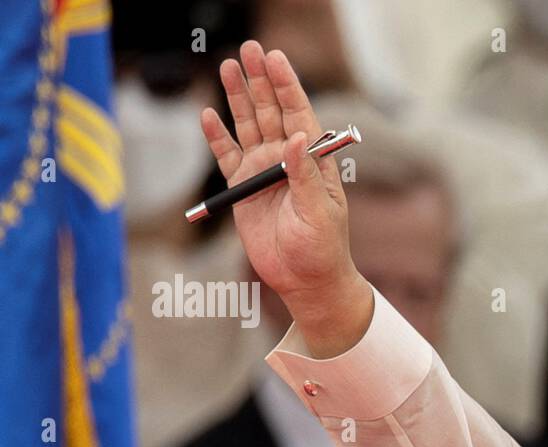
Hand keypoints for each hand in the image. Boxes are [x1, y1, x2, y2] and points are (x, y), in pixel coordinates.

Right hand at [201, 41, 372, 356]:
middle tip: (249, 48)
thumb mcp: (319, 213)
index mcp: (312, 161)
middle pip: (271, 112)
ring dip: (238, 97)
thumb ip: (306, 176)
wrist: (305, 280)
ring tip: (228, 66)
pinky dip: (217, 137)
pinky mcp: (243, 189)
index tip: (275, 58)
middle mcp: (287, 160)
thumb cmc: (322, 249)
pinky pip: (226, 157)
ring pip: (248, 126)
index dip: (287, 85)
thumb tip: (299, 137)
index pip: (299, 114)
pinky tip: (208, 115)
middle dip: (260, 80)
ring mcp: (264, 172)